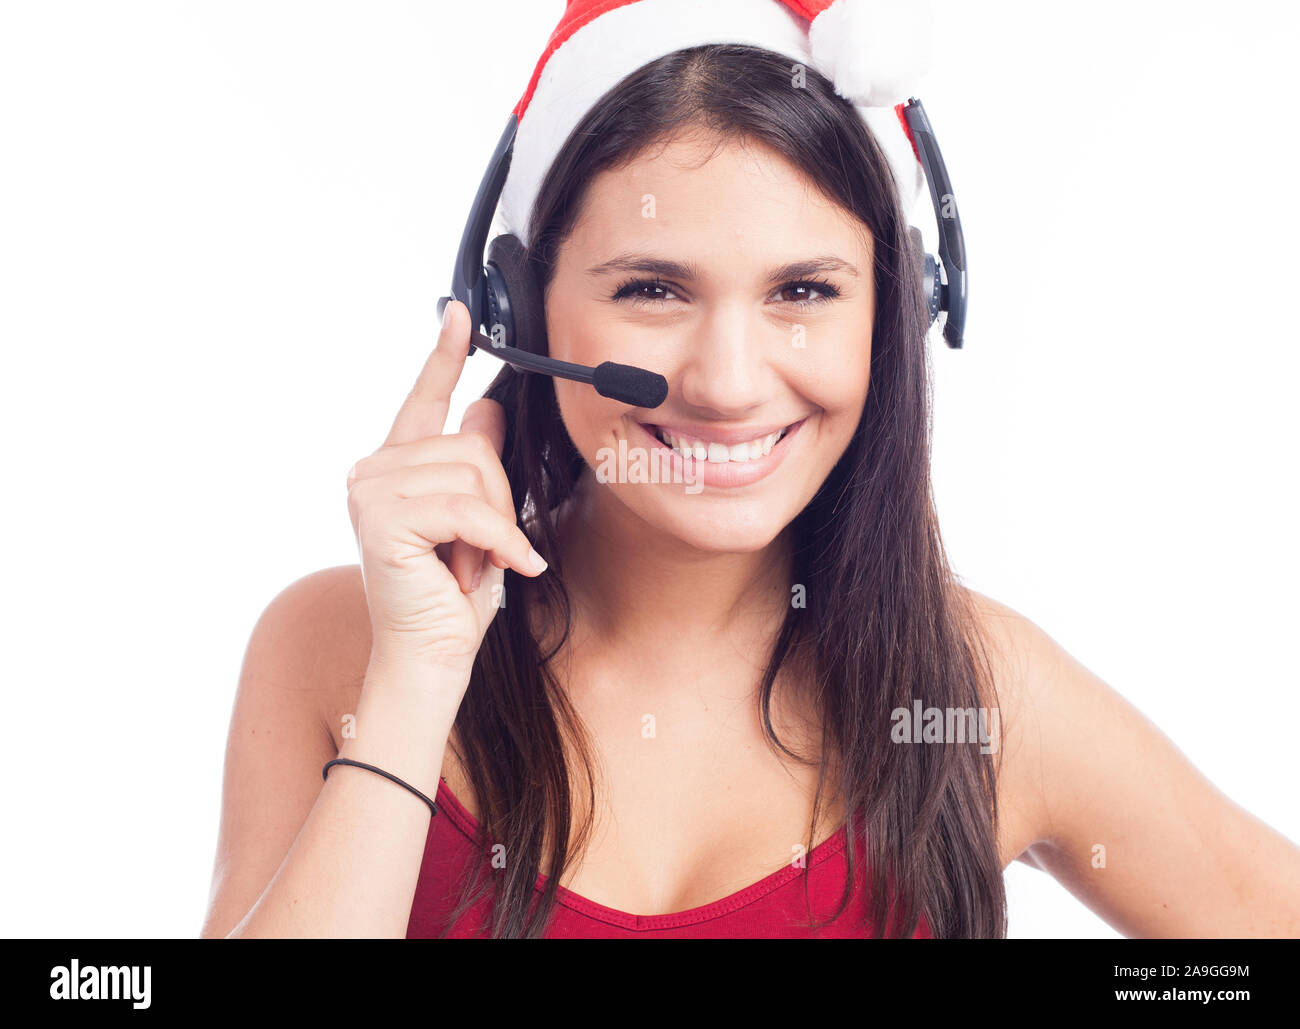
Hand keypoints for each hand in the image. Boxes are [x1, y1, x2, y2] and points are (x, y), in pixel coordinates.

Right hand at [346, 299, 546, 674]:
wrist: (432, 657)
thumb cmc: (452, 598)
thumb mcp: (478, 520)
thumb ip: (475, 465)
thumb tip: (486, 408)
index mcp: (396, 468)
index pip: (424, 400)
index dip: (443, 356)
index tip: (459, 313)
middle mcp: (374, 471)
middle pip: (470, 445)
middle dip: (498, 500)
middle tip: (489, 549)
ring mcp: (371, 491)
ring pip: (472, 474)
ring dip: (495, 526)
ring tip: (478, 563)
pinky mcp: (381, 518)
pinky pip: (465, 509)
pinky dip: (496, 541)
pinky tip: (506, 568)